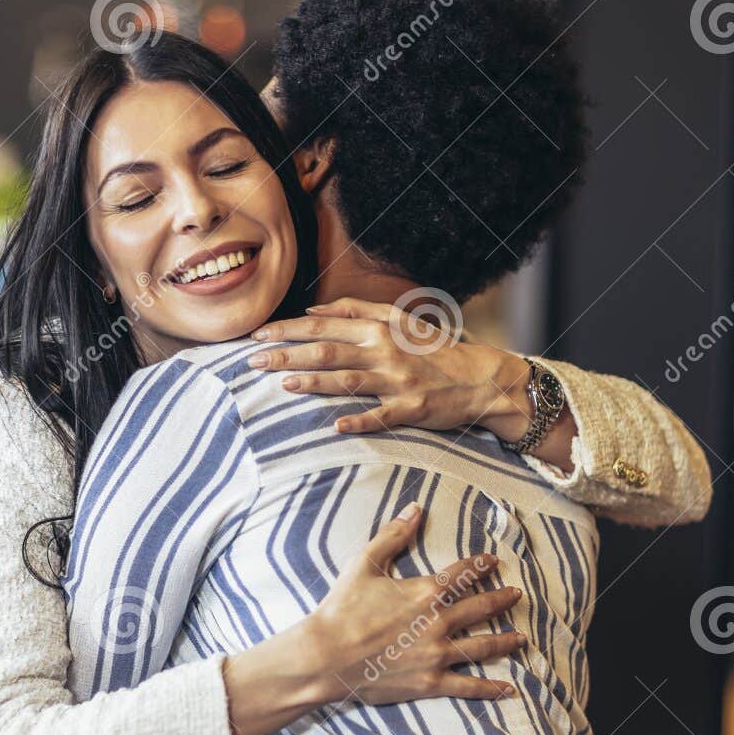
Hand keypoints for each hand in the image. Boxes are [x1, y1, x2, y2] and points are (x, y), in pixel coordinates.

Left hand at [249, 298, 574, 465]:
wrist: (480, 378)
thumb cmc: (435, 350)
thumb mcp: (400, 321)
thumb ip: (357, 312)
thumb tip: (313, 310)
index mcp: (379, 328)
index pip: (323, 326)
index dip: (288, 329)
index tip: (257, 334)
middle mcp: (385, 351)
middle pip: (327, 351)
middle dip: (287, 354)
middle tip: (253, 360)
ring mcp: (398, 381)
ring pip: (347, 380)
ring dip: (313, 382)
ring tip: (282, 383)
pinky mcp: (411, 409)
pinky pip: (380, 416)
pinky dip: (358, 420)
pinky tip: (334, 424)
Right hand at [305, 502, 526, 704]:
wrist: (325, 656)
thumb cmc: (342, 609)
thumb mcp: (364, 564)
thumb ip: (393, 535)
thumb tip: (416, 508)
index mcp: (425, 592)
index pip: (463, 574)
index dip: (481, 565)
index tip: (493, 561)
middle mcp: (438, 623)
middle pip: (481, 609)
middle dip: (502, 600)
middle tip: (516, 595)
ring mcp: (437, 655)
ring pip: (482, 646)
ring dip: (505, 641)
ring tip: (521, 639)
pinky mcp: (430, 682)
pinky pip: (467, 686)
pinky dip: (490, 688)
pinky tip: (508, 688)